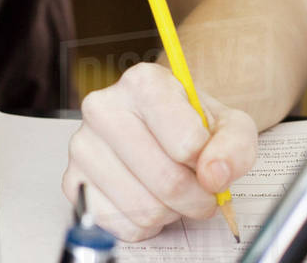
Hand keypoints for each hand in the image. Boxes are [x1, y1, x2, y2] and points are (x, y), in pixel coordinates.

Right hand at [62, 63, 257, 241]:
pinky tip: (146, 196)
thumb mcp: (229, 124)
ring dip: (170, 211)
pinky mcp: (72, 181)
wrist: (159, 128)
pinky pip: (121, 225)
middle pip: (167, 180)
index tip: (208, 161)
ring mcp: (82, 144)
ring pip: (144, 208)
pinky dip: (143, 223)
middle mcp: (103, 107)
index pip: (187, 142)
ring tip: (170, 189)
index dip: (208, 164)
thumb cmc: (190, 124)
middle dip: (195, 197)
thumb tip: (213, 175)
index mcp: (142, 82)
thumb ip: (234, 145)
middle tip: (200, 189)